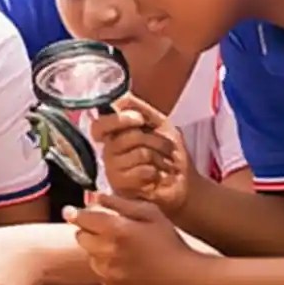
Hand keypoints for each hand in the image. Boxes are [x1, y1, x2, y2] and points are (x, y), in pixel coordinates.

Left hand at [62, 193, 205, 284]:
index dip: (78, 214)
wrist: (189, 281)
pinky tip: (132, 272)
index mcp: (115, 231)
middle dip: (91, 233)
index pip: (81, 219)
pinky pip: (103, 280)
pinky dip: (112, 275)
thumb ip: (120, 203)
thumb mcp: (151, 214)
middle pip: (81, 239)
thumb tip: (94, 196)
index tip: (72, 212)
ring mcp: (109, 278)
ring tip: (128, 255)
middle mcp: (107, 255)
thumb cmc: (171, 243)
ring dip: (101, 255)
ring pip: (92, 260)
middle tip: (112, 234)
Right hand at [89, 93, 198, 215]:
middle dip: (155, 140)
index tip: (139, 119)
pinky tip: (158, 177)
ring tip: (164, 164)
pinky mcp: (122, 187)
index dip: (118, 120)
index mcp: (113, 136)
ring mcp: (113, 170)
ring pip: (139, 153)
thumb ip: (140, 109)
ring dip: (160, 157)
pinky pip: (142, 171)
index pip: (99, 126)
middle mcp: (109, 152)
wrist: (184, 182)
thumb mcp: (159, 124)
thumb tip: (121, 97)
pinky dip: (157, 172)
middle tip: (166, 148)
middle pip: (127, 137)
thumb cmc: (170, 154)